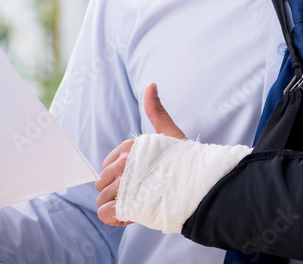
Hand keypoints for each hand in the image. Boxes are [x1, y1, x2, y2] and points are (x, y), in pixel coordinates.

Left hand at [95, 82, 185, 225]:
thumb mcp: (170, 133)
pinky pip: (105, 213)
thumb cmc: (185, 162)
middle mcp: (125, 163)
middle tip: (139, 196)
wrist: (200, 187)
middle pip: (102, 182)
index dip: (120, 176)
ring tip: (138, 206)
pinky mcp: (126, 204)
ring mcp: (124, 183)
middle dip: (117, 192)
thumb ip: (156, 111)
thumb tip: (151, 84)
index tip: (138, 181)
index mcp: (131, 147)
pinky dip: (115, 217)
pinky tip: (132, 215)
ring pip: (102, 199)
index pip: (107, 165)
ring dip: (117, 206)